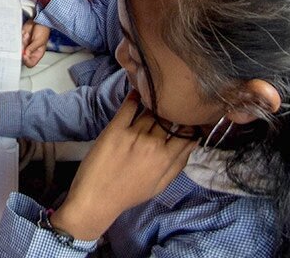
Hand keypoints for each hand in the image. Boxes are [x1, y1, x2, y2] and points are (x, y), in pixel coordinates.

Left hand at [21, 21, 49, 67]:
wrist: (39, 21)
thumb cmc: (43, 31)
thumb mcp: (39, 41)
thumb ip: (32, 48)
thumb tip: (25, 54)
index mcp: (37, 54)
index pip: (30, 63)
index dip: (26, 61)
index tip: (24, 55)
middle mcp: (30, 51)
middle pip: (22, 57)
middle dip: (22, 50)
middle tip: (24, 43)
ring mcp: (25, 45)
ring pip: (19, 49)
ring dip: (22, 42)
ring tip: (27, 35)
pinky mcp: (21, 40)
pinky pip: (17, 42)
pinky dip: (20, 37)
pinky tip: (25, 33)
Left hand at [52, 92, 196, 239]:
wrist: (97, 198)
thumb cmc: (130, 193)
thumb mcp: (160, 185)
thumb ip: (178, 164)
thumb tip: (192, 143)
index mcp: (165, 159)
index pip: (186, 133)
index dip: (189, 123)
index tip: (187, 117)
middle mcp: (152, 144)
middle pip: (168, 119)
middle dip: (171, 112)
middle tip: (169, 105)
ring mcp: (133, 134)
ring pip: (150, 111)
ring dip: (154, 104)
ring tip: (155, 97)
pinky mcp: (114, 128)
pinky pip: (128, 107)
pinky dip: (134, 97)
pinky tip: (137, 91)